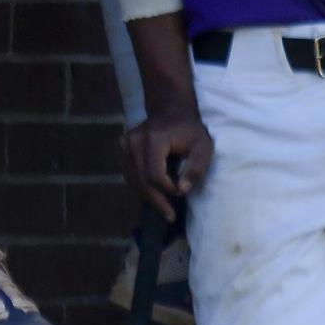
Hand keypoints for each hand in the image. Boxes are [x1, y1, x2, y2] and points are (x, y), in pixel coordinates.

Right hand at [120, 103, 213, 222]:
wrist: (171, 109)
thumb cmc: (190, 129)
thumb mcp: (203, 147)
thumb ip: (195, 168)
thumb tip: (181, 189)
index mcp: (154, 139)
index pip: (155, 174)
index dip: (167, 189)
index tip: (181, 193)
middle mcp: (134, 141)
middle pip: (141, 179)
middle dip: (156, 200)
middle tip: (169, 216)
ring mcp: (124, 143)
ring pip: (131, 178)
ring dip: (146, 195)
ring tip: (162, 207)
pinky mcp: (121, 146)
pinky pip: (127, 172)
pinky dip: (138, 185)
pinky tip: (150, 192)